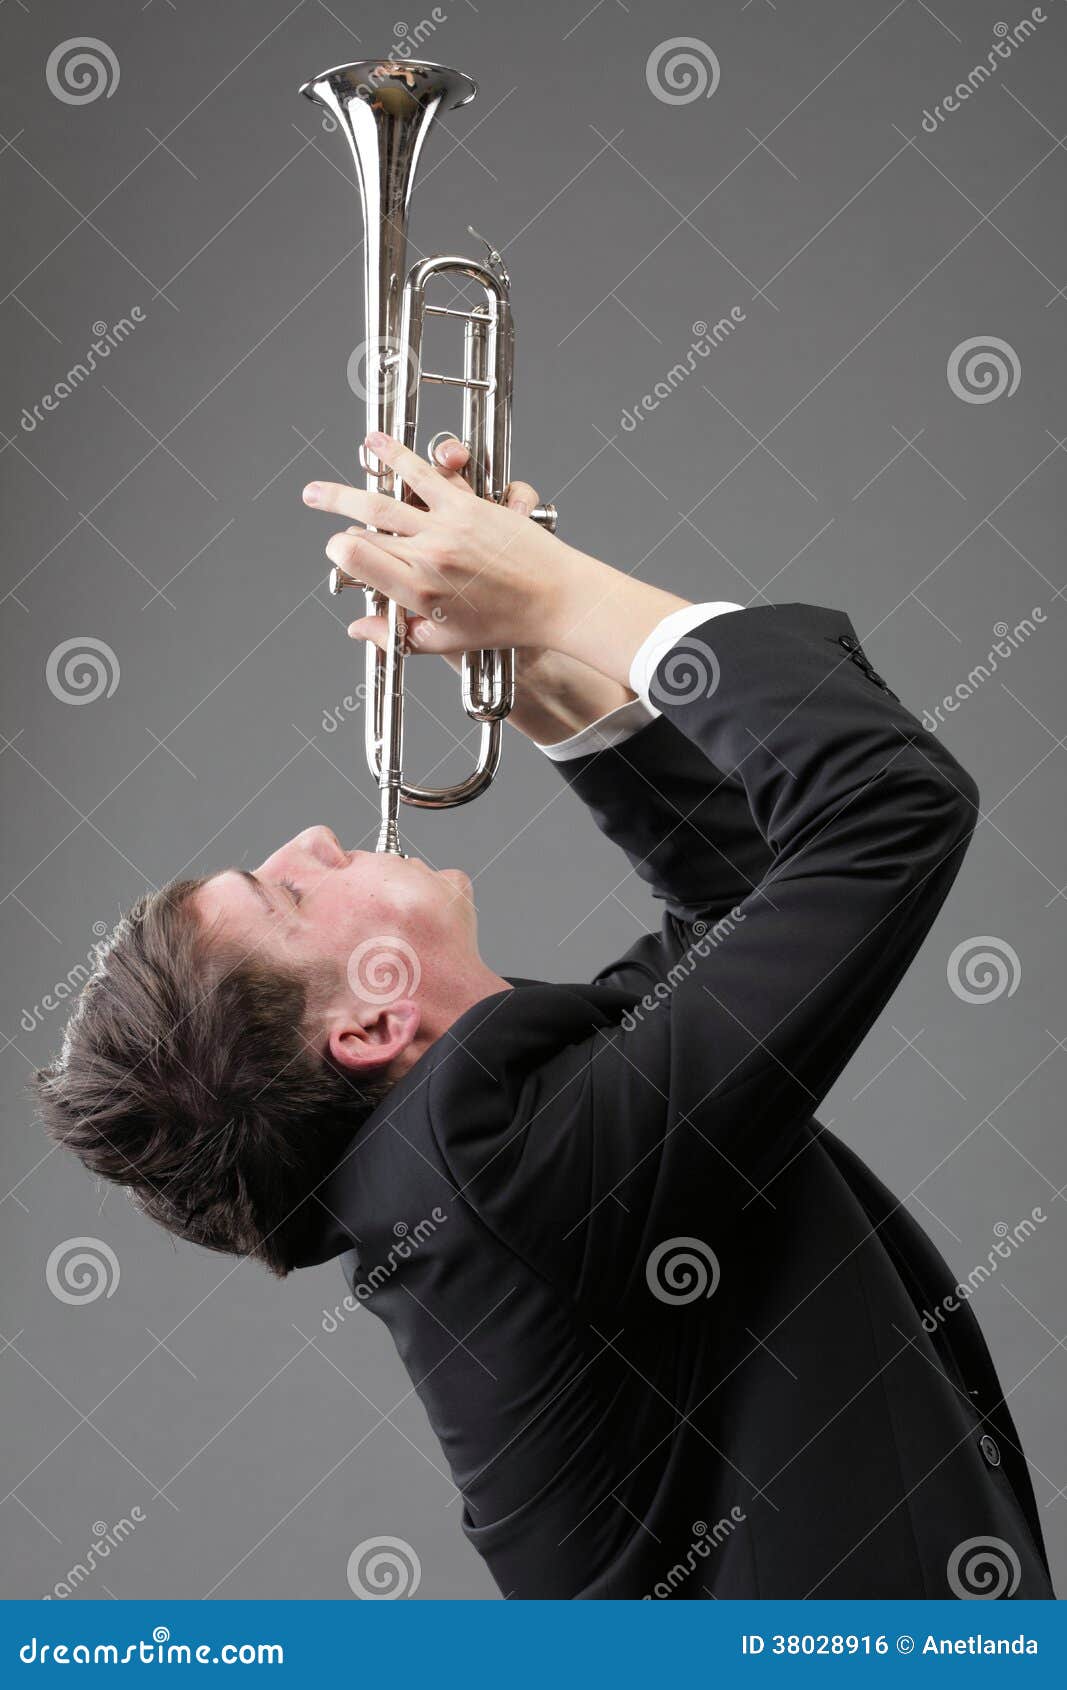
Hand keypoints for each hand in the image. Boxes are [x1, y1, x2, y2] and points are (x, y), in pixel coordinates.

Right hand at [304, 432, 569, 653]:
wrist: (557, 600)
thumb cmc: (507, 625)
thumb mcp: (447, 642)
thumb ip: (397, 635)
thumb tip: (358, 630)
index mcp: (418, 593)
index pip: (357, 560)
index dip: (340, 550)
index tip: (338, 546)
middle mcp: (428, 558)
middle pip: (364, 525)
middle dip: (332, 506)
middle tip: (310, 496)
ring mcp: (449, 528)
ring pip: (387, 498)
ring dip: (351, 482)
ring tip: (331, 471)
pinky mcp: (470, 506)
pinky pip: (427, 475)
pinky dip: (398, 456)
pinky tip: (376, 445)